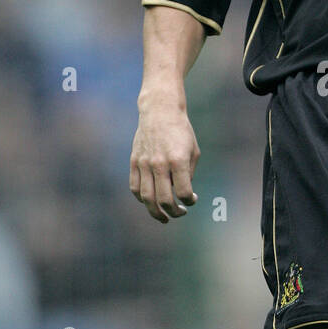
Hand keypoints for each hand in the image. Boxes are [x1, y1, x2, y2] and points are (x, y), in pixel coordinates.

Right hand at [129, 106, 200, 223]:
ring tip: (163, 217)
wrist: (160, 111)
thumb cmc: (181, 132)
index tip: (192, 199)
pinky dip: (142, 199)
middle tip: (180, 213)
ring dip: (155, 212)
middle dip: (173, 212)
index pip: (183, 192)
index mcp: (178, 160)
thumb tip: (183, 194)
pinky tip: (150, 201)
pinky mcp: (134, 161)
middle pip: (163, 199)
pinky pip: (135, 187)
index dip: (189, 201)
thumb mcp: (193, 151)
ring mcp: (144, 163)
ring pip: (146, 198)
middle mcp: (159, 163)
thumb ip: (188, 174)